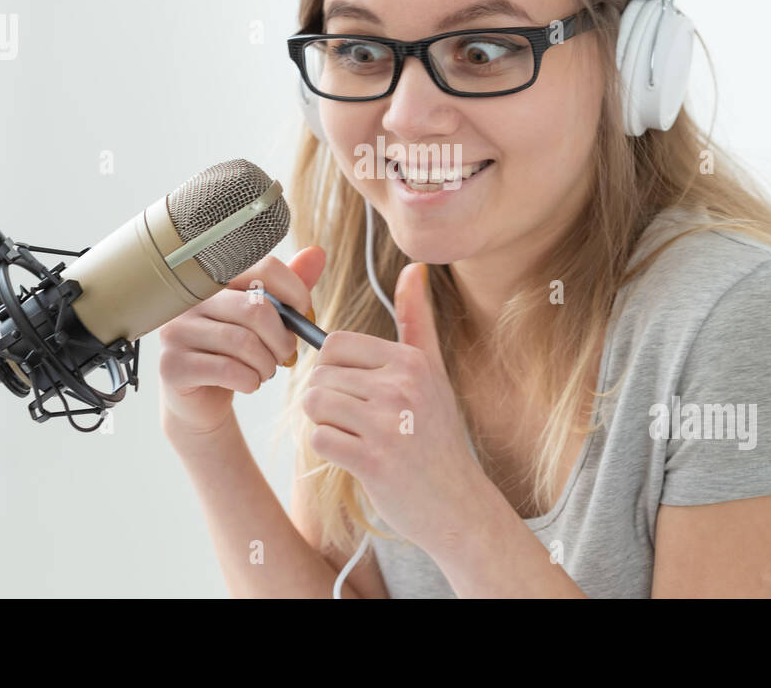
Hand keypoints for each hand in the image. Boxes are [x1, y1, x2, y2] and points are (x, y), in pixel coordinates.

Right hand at [158, 245, 324, 443]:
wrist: (202, 398)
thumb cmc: (236, 351)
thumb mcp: (266, 317)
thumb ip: (288, 287)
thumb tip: (316, 253)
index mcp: (215, 279)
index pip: (264, 268)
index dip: (295, 292)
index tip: (303, 315)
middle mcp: (190, 299)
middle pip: (256, 309)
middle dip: (282, 339)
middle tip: (285, 355)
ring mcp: (176, 330)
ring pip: (243, 342)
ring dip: (266, 364)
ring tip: (265, 370)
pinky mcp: (171, 364)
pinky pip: (227, 369)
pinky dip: (250, 381)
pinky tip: (249, 382)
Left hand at [301, 261, 487, 551]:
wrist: (455, 502)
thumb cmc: (435, 434)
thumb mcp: (432, 371)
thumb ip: (417, 319)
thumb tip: (415, 268)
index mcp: (410, 361)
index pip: (335, 344)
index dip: (333, 368)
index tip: (354, 390)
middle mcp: (401, 386)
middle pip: (320, 375)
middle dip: (327, 399)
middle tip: (359, 421)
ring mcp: (387, 423)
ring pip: (315, 405)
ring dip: (326, 424)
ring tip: (357, 436)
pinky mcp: (372, 459)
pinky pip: (319, 438)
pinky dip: (328, 449)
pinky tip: (356, 456)